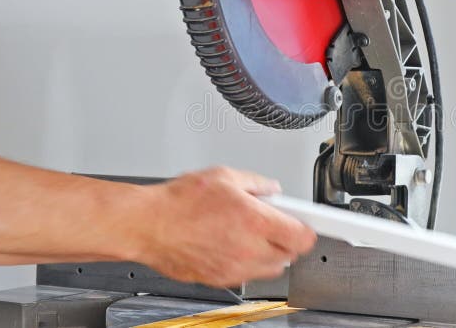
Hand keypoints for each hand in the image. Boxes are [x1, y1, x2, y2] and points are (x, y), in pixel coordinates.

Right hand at [129, 167, 316, 287]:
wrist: (147, 225)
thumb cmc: (178, 202)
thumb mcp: (225, 176)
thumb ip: (257, 183)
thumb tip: (271, 189)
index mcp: (255, 222)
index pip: (303, 237)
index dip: (308, 228)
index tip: (308, 222)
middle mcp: (249, 250)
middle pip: (290, 255)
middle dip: (287, 238)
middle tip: (274, 221)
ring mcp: (235, 269)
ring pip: (271, 269)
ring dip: (270, 253)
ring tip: (251, 232)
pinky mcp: (220, 280)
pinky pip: (247, 276)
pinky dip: (248, 263)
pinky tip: (232, 244)